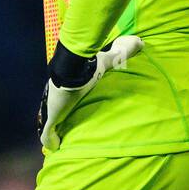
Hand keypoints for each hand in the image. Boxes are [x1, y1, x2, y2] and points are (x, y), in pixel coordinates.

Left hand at [37, 35, 143, 149]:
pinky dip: (50, 141)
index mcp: (69, 88)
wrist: (73, 70)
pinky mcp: (51, 117)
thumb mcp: (108, 60)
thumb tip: (141, 41)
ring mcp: (52, 108)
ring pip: (49, 123)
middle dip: (59, 119)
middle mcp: (59, 99)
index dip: (67, 104)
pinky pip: (47, 133)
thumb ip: (122, 52)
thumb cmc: (87, 67)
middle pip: (56, 111)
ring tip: (61, 141)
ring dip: (53, 132)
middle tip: (66, 130)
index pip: (65, 98)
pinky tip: (55, 147)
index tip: (71, 110)